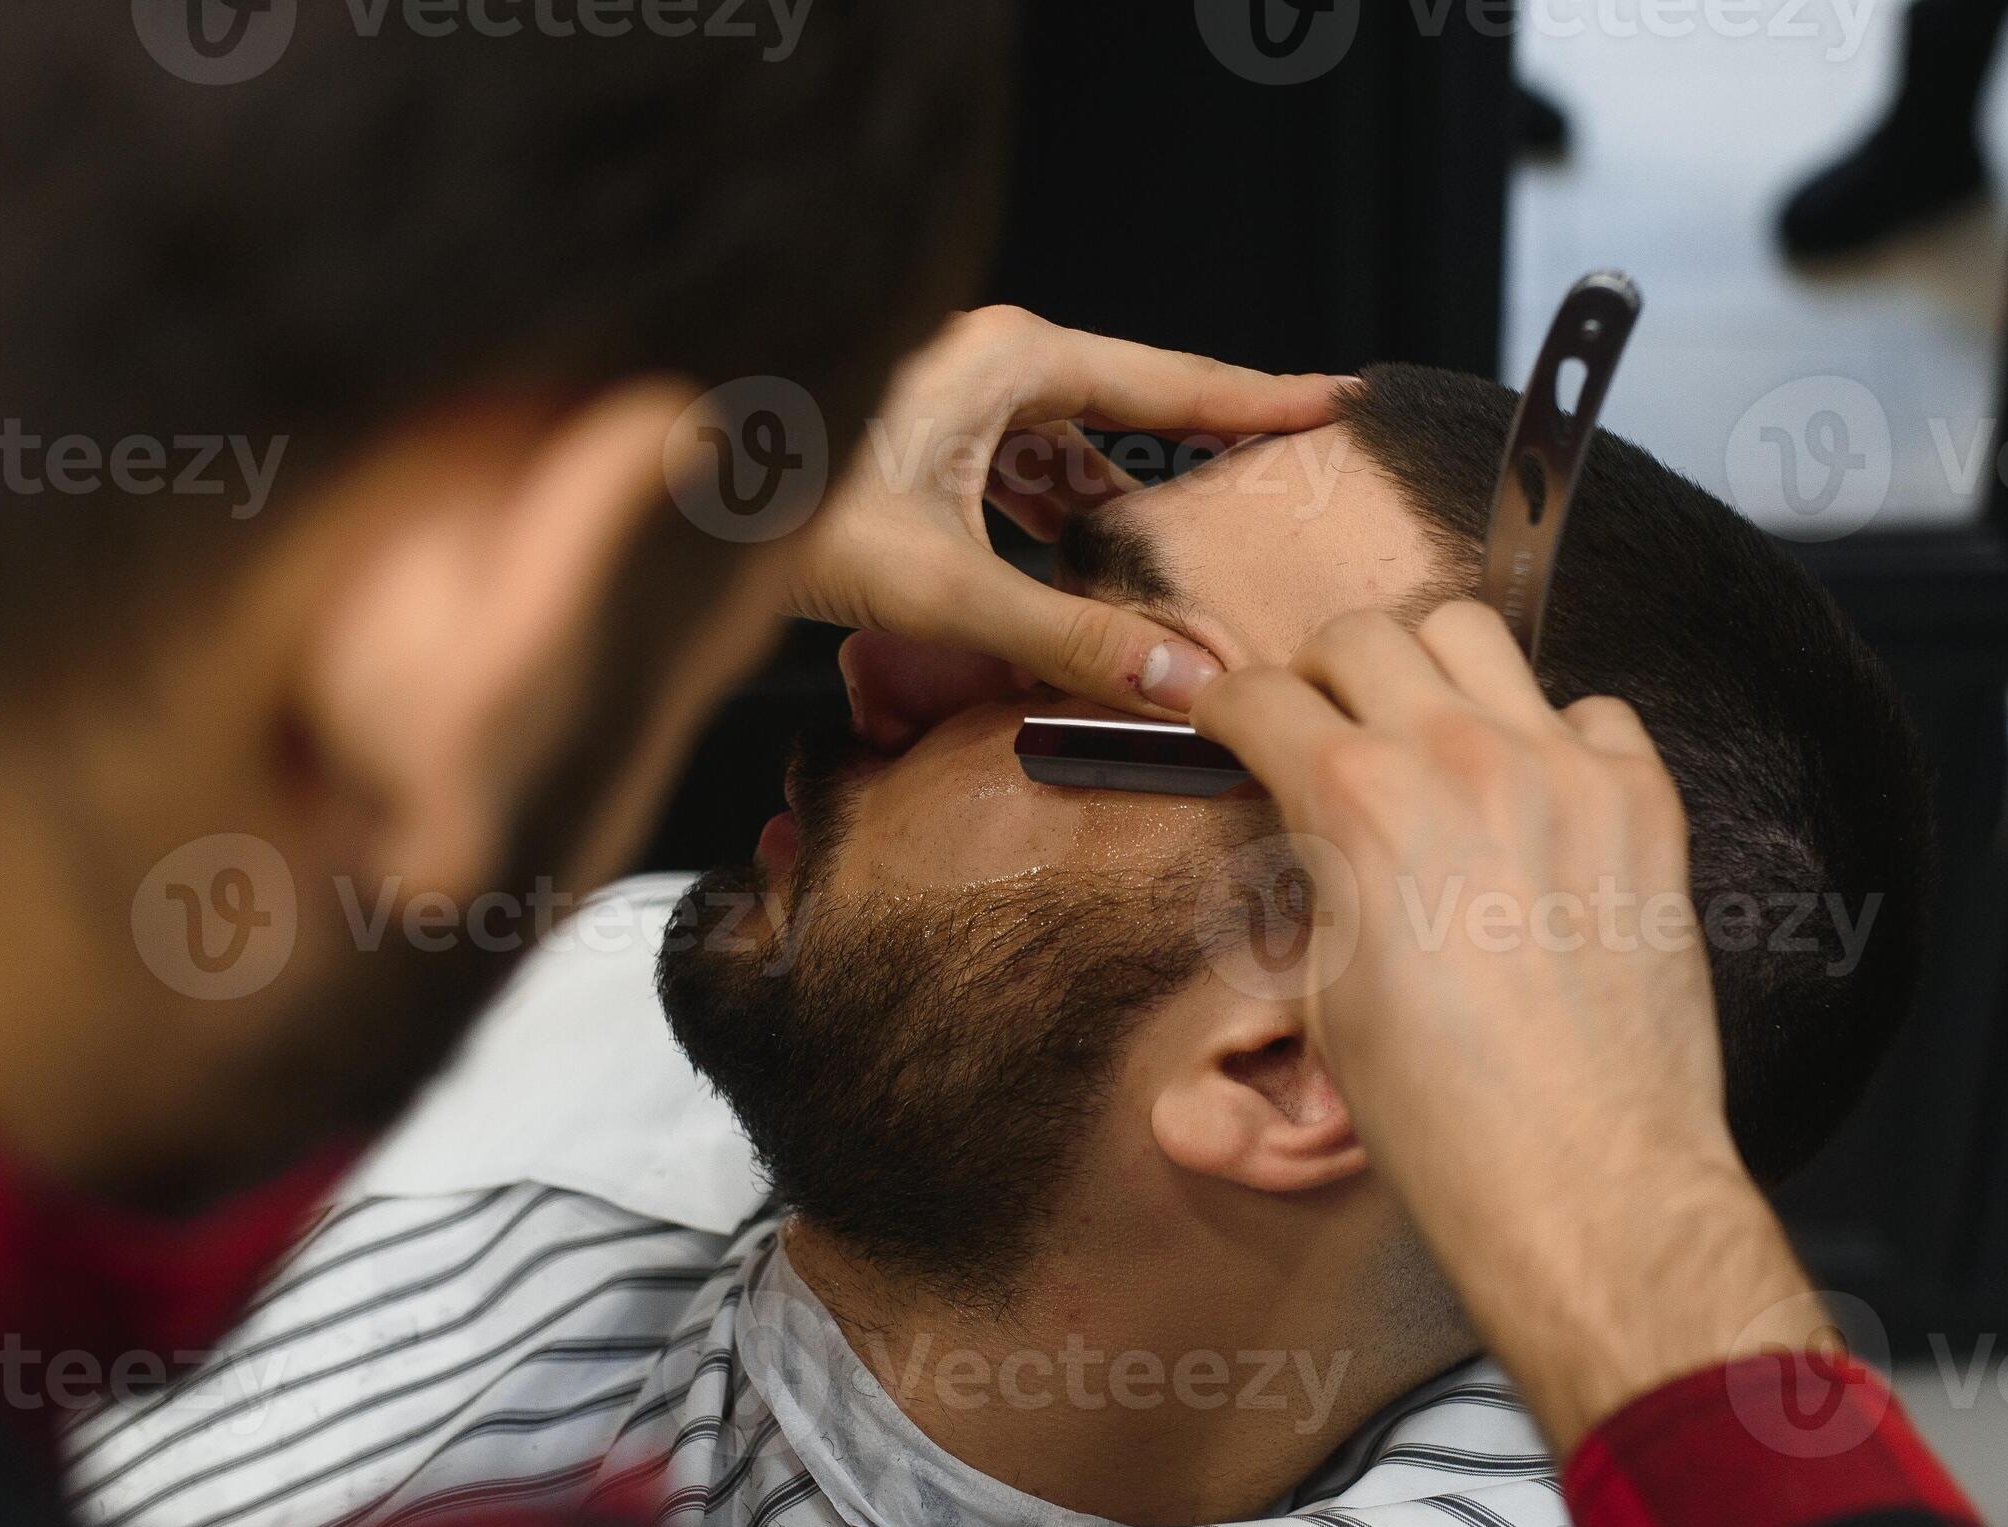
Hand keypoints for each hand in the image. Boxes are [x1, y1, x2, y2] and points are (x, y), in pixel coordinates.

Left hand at [782, 306, 1343, 717]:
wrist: (669, 495)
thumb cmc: (785, 508)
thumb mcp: (946, 587)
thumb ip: (1069, 640)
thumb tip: (1184, 683)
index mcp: (1014, 362)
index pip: (1174, 383)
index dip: (1261, 404)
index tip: (1338, 405)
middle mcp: (985, 368)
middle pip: (1124, 424)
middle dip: (1186, 481)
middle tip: (1264, 508)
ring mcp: (944, 405)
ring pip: (1060, 466)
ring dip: (1106, 528)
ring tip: (1173, 584)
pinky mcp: (909, 452)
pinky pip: (1008, 490)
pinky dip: (1043, 541)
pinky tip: (1062, 598)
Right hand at [1190, 601, 1828, 1449]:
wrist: (1583, 1176)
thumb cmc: (1439, 1114)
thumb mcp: (1328, 988)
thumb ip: (1325, 874)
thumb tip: (1329, 830)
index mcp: (1354, 804)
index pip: (1263, 695)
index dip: (1229, 707)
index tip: (1232, 720)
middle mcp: (1457, 758)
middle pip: (1366, 633)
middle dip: (1324, 670)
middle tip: (1322, 718)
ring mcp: (1563, 768)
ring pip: (1476, 635)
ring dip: (1431, 670)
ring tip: (1426, 728)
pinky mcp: (1642, 802)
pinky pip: (1592, 711)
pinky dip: (1553, 733)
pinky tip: (1536, 793)